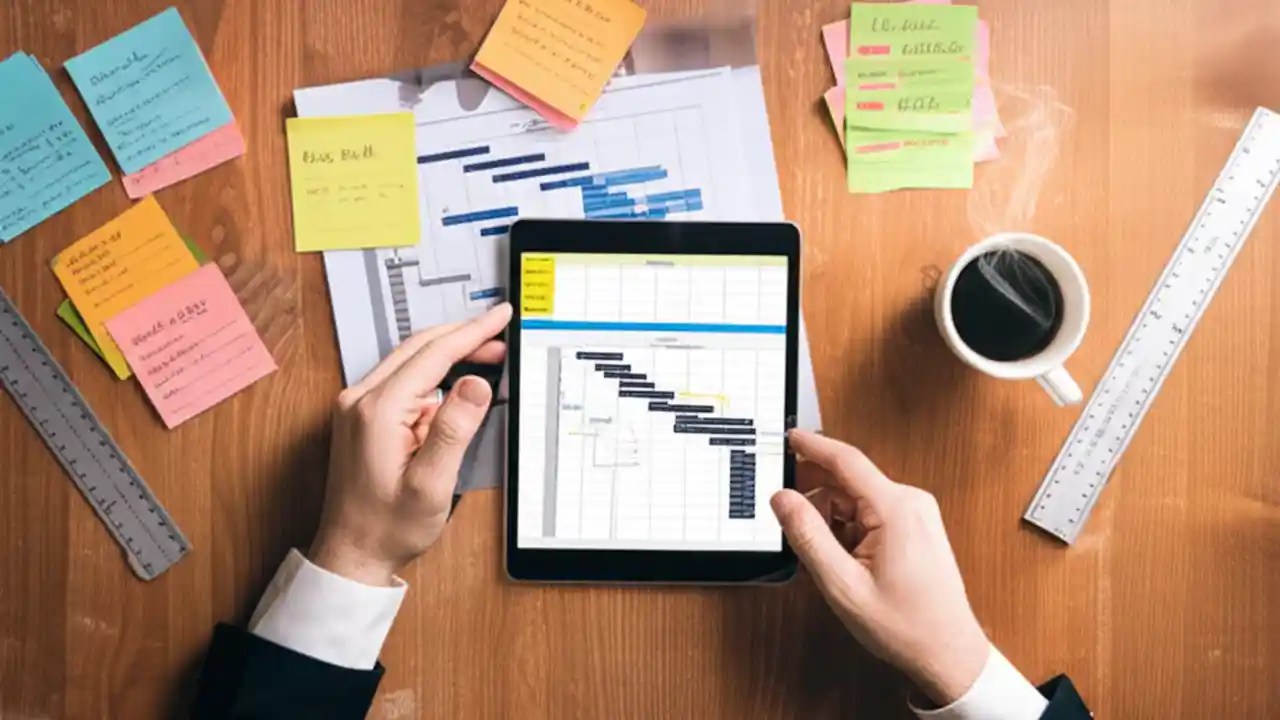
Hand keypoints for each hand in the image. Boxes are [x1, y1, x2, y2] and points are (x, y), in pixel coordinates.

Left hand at [309, 304, 512, 586]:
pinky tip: (456, 392)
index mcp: (377, 410)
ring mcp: (358, 407)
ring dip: (450, 357)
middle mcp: (361, 400)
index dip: (471, 332)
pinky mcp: (362, 417)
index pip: (433, 355)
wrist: (352, 553)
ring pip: (411, 362)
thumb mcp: (431, 484)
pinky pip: (403, 382)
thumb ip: (454, 430)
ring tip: (488, 362)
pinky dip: (434, 378)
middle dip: (464, 337)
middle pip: (419, 349)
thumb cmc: (388, 527)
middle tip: (502, 336)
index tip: (499, 316)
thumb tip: (476, 384)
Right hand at [771, 430, 989, 706]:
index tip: (786, 437)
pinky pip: (871, 512)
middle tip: (791, 525)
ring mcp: (916, 512)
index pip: (846, 460)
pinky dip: (849, 527)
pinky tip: (844, 559)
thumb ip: (808, 536)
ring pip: (856, 498)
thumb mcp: (842, 584)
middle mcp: (910, 501)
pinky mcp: (916, 525)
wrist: (948, 652)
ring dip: (833, 519)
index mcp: (895, 508)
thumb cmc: (903, 625)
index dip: (812, 446)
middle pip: (847, 480)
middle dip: (816, 497)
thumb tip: (782, 498)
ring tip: (825, 559)